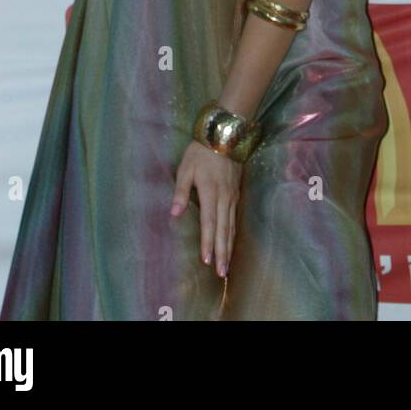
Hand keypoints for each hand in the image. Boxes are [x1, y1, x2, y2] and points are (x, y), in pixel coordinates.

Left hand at [170, 139, 241, 278]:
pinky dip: (233, 234)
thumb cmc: (201, 151)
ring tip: (227, 266)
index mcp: (210, 192)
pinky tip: (231, 242)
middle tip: (221, 273)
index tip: (207, 260)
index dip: (208, 242)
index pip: (209, 222)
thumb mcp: (186, 168)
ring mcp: (232, 196)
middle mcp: (224, 197)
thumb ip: (180, 192)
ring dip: (229, 247)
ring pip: (231, 226)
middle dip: (222, 252)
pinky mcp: (236, 193)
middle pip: (223, 229)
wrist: (225, 136)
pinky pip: (235, 218)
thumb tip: (174, 214)